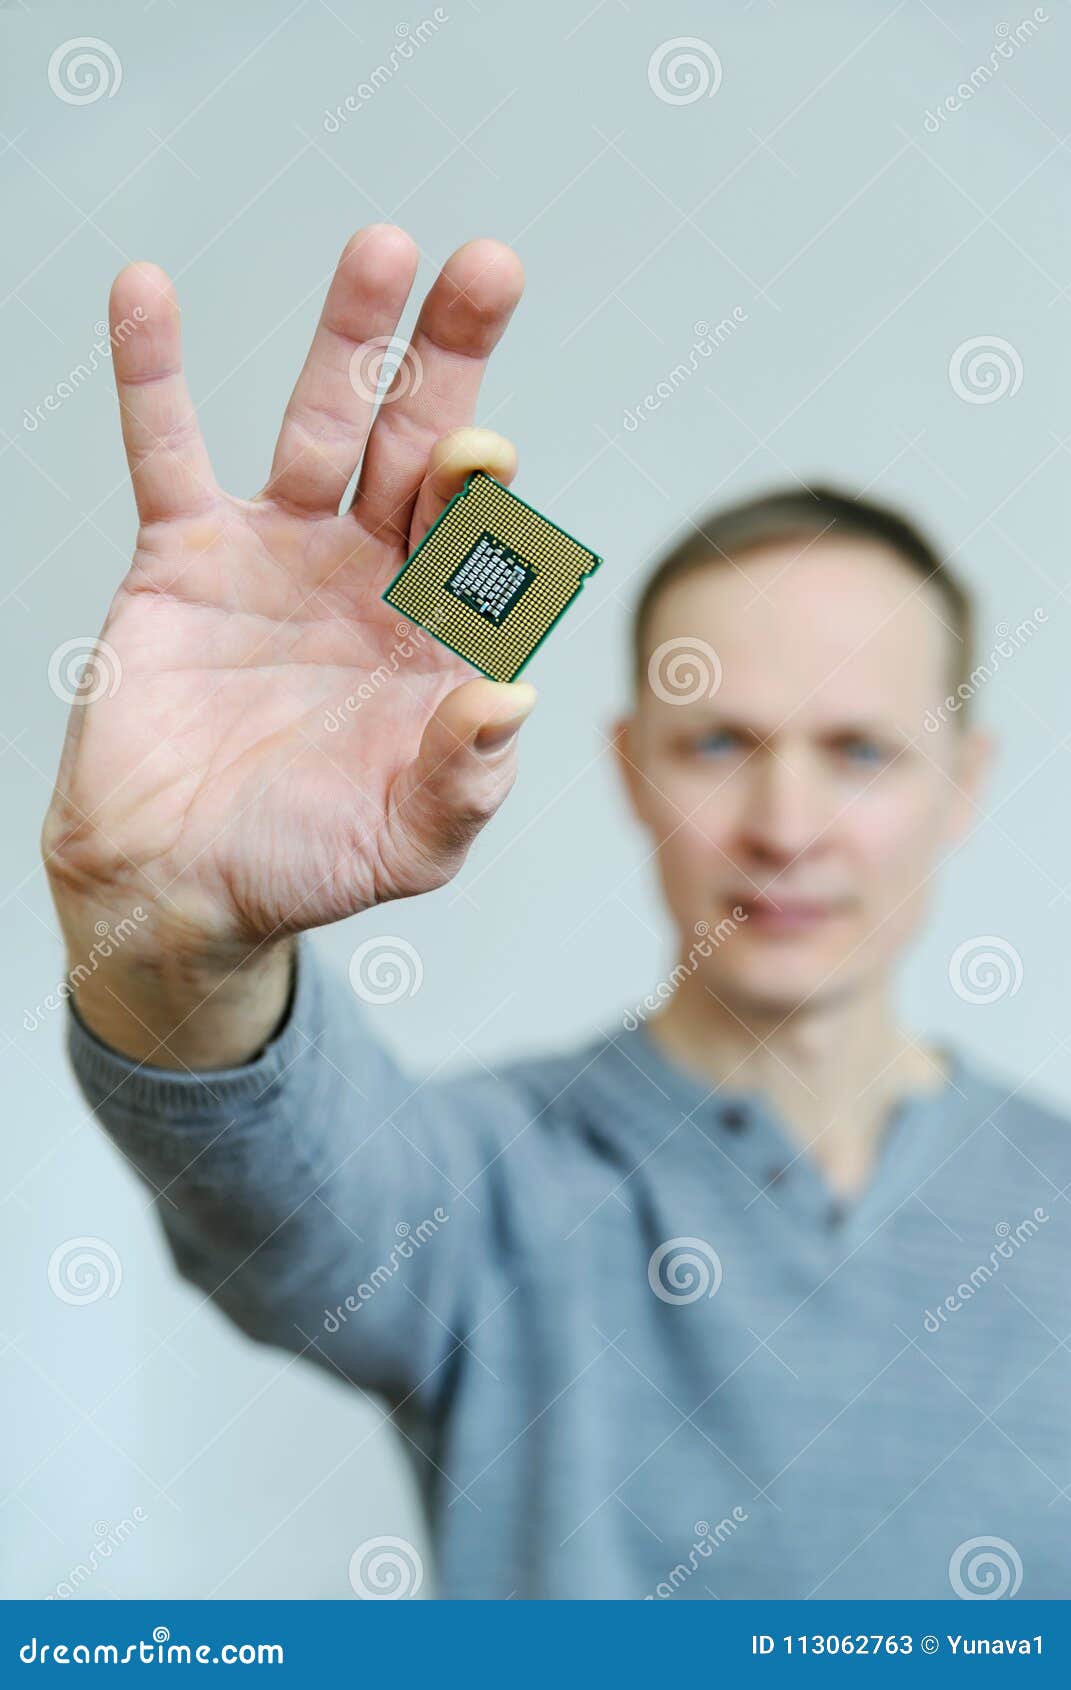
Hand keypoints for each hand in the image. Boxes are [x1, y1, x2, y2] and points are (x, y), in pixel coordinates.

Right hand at [42, 226, 533, 1063]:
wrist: (176, 885)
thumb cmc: (306, 864)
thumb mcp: (408, 843)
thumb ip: (463, 779)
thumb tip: (510, 697)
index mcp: (440, 639)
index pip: (481, 544)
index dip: (485, 496)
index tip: (481, 458)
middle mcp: (373, 578)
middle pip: (420, 448)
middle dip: (452, 364)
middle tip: (487, 269)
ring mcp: (281, 555)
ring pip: (323, 425)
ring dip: (348, 338)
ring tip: (382, 249)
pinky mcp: (185, 555)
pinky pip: (166, 450)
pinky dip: (154, 375)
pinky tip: (148, 291)